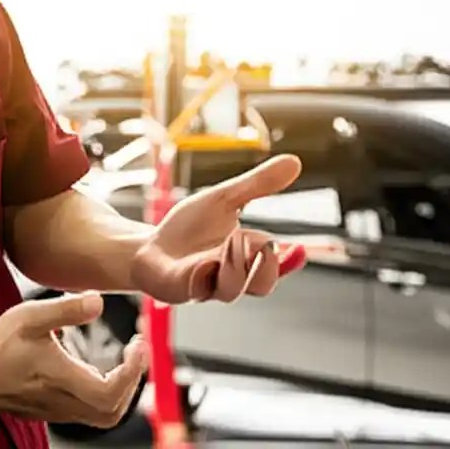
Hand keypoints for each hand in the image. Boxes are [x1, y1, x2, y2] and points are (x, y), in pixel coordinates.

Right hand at [0, 292, 147, 427]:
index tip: (136, 344)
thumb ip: (65, 309)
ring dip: (122, 390)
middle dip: (133, 381)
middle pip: (113, 411)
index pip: (110, 392)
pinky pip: (91, 412)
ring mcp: (61, 411)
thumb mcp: (30, 318)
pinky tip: (98, 369)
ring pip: (105, 416)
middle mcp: (64, 402)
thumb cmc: (0, 349)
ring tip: (124, 361)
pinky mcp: (57, 412)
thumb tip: (98, 302)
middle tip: (135, 351)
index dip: (132, 372)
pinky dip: (107, 394)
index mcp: (61, 379)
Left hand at [131, 154, 309, 303]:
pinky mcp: (178, 287)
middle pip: (261, 284)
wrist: (149, 246)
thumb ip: (257, 185)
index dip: (288, 261)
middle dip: (265, 266)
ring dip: (236, 266)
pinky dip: (202, 275)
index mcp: (246, 259)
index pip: (275, 266)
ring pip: (231, 289)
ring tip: (234, 241)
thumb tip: (295, 161)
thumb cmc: (189, 228)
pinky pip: (195, 288)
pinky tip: (204, 261)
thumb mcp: (224, 199)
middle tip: (262, 241)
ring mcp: (205, 285)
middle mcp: (231, 277)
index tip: (300, 249)